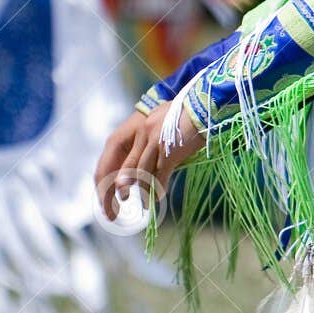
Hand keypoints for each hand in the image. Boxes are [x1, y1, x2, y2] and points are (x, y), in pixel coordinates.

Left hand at [94, 101, 202, 222]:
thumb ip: (150, 141)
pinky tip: (159, 196)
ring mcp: (155, 143)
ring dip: (143, 192)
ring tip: (145, 204)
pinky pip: (160, 176)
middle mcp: (142, 136)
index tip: (112, 194)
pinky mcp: (168, 152)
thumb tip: (146, 163)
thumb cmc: (184, 116)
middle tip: (118, 206)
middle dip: (120, 190)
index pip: (118, 157)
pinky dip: (158, 189)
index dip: (112, 177)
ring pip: (142, 174)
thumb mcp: (160, 124)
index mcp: (138, 130)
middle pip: (126, 169)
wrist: (201, 106)